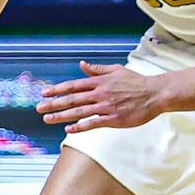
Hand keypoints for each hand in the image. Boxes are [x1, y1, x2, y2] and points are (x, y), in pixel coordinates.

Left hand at [37, 61, 163, 131]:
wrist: (155, 94)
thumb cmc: (136, 82)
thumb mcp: (115, 70)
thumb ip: (97, 69)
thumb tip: (82, 64)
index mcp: (99, 82)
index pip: (73, 85)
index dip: (57, 89)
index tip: (44, 92)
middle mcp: (100, 93)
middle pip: (72, 99)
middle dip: (53, 103)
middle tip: (39, 108)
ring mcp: (106, 106)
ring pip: (79, 112)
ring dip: (61, 116)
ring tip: (48, 119)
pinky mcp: (114, 119)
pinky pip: (93, 123)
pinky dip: (80, 126)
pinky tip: (68, 129)